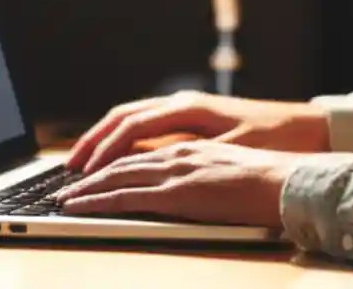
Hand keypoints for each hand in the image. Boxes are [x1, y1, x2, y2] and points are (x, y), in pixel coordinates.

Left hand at [55, 141, 298, 227]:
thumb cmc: (269, 178)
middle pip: (122, 159)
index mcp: (191, 146)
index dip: (112, 160)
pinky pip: (127, 196)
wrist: (288, 181)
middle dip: (90, 170)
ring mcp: (175, 171)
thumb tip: (190, 184)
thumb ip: (204, 170)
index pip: (140, 150)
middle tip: (66, 183)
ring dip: (86, 186)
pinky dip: (98, 200)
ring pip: (117, 175)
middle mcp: (178, 153)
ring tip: (65, 197)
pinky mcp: (177, 193)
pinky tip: (80, 206)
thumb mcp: (230, 166)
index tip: (93, 170)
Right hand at [67, 90, 329, 172]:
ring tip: (84, 162)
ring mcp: (189, 110)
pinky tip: (118, 157)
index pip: (133, 126)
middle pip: (124, 117)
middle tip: (70, 167)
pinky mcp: (196, 120)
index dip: (105, 149)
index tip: (86, 171)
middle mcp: (184, 105)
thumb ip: (193, 155)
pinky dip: (125, 140)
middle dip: (94, 141)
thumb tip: (154, 163)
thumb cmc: (280, 138)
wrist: (312, 129)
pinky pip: (149, 127)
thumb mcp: (235, 149)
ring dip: (106, 139)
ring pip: (133, 119)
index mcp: (190, 109)